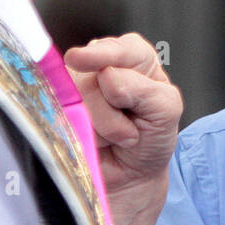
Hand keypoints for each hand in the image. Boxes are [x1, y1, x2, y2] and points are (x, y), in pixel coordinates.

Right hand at [63, 34, 181, 199]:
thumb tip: (107, 77)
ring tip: (115, 136)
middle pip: (91, 79)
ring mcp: (74, 89)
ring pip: (75, 101)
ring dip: (100, 128)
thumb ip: (146, 91)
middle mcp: (99, 67)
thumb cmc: (151, 137)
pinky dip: (82, 136)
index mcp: (133, 58)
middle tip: (129, 128)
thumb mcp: (166, 112)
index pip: (119, 49)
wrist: (133, 175)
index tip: (80, 60)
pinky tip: (94, 141)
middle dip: (111, 111)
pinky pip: (62, 120)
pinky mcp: (58, 112)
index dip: (102, 55)